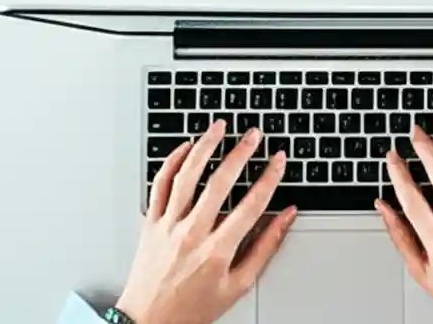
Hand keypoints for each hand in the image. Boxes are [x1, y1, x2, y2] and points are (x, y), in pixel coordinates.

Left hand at [116, 122, 296, 323]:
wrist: (147, 321)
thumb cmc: (193, 308)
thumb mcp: (239, 285)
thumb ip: (265, 248)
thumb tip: (285, 218)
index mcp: (217, 251)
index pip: (251, 205)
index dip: (269, 178)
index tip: (278, 161)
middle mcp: (191, 234)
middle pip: (219, 183)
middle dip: (240, 153)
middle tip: (254, 135)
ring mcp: (167, 226)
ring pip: (186, 176)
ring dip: (205, 147)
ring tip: (219, 127)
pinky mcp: (150, 223)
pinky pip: (159, 185)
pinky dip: (171, 162)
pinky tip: (185, 148)